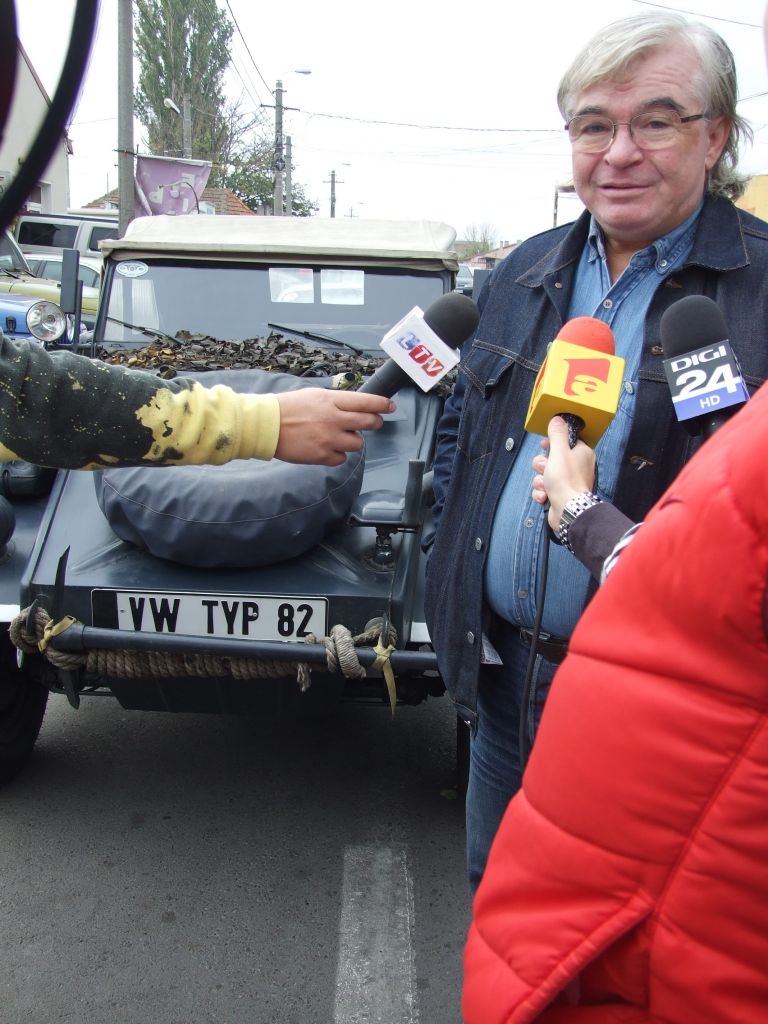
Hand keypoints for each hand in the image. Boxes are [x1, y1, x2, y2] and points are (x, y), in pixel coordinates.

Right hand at [275, 388, 394, 465]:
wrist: (266, 426)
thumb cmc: (288, 408)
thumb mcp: (314, 395)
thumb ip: (335, 401)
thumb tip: (355, 406)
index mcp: (331, 401)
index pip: (366, 402)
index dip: (382, 404)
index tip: (390, 406)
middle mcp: (334, 419)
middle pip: (368, 423)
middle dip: (375, 422)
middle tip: (374, 422)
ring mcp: (329, 439)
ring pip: (357, 444)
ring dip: (352, 440)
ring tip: (339, 436)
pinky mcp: (322, 456)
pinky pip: (342, 458)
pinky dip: (338, 454)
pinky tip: (327, 448)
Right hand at [531, 416, 596, 529]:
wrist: (568, 510)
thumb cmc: (566, 479)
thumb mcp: (559, 451)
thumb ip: (557, 435)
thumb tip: (557, 419)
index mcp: (582, 454)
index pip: (566, 441)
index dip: (552, 443)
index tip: (544, 446)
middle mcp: (577, 467)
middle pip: (551, 459)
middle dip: (542, 465)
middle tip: (544, 469)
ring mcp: (568, 482)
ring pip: (545, 475)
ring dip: (540, 481)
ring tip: (545, 486)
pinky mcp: (560, 496)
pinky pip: (545, 489)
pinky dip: (542, 492)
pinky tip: (545, 496)